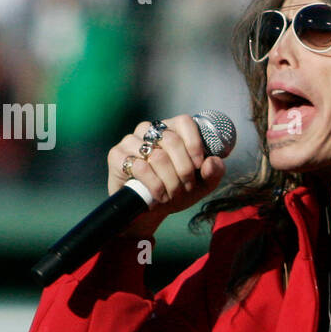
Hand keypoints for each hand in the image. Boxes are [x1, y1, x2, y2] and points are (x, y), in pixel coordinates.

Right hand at [107, 115, 225, 237]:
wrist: (150, 209)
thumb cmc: (178, 191)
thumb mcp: (203, 184)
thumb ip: (214, 171)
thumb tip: (212, 162)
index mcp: (172, 129)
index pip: (185, 122)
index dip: (195, 144)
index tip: (199, 166)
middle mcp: (150, 130)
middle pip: (173, 141)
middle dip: (184, 170)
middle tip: (186, 187)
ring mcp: (131, 140)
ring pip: (158, 156)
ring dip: (170, 181)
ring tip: (172, 195)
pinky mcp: (117, 155)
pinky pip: (140, 167)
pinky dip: (155, 185)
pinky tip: (158, 196)